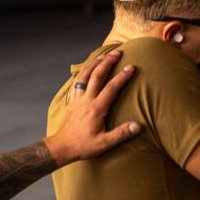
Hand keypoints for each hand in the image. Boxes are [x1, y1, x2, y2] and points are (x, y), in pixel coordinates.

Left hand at [45, 51, 140, 165]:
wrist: (61, 147)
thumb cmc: (83, 146)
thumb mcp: (105, 143)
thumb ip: (121, 134)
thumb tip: (138, 126)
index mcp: (96, 108)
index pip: (112, 88)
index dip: (122, 76)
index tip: (131, 67)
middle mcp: (86, 100)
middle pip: (97, 76)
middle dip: (108, 62)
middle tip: (117, 52)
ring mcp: (78, 100)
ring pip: (85, 76)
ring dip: (94, 64)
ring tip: (103, 55)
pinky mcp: (72, 102)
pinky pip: (77, 83)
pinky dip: (82, 73)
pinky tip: (86, 70)